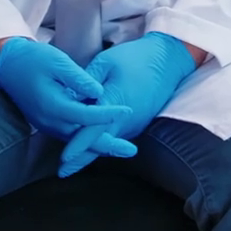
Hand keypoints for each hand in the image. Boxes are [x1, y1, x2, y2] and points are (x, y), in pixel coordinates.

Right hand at [0, 38, 129, 140]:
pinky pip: (71, 137)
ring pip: (77, 142)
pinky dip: (87, 140)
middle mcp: (50, 121)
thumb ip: (78, 78)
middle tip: (130, 150)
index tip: (127, 110)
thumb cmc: (34, 60)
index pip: (86, 115)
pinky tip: (103, 139)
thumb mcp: (58, 62)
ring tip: (122, 148)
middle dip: (108, 145)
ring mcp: (48, 125)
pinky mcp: (49, 124)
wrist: (8, 67)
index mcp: (53, 105)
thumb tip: (99, 92)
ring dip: (99, 146)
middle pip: (83, 138)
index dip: (107, 114)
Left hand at [56, 33, 198, 176]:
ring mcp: (134, 124)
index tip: (64, 159)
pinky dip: (102, 141)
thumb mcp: (106, 62)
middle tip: (63, 172)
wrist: (168, 61)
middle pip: (100, 145)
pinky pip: (117, 136)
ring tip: (71, 161)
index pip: (93, 130)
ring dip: (91, 151)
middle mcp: (126, 120)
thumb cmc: (135, 58)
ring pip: (109, 142)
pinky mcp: (137, 124)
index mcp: (115, 102)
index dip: (78, 146)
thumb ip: (86, 83)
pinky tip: (89, 144)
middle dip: (81, 159)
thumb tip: (69, 99)